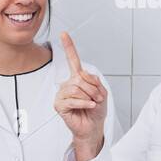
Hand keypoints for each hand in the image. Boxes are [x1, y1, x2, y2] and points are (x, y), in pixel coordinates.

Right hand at [53, 31, 106, 160]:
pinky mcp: (59, 104)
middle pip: (80, 78)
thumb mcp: (101, 91)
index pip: (72, 60)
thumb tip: (81, 77)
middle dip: (93, 88)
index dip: (68, 47)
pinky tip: (88, 106)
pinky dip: (84, 103)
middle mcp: (68, 84)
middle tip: (97, 98)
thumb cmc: (96, 109)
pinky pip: (73, 100)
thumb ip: (93, 80)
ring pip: (76, 88)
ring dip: (89, 96)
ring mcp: (62, 94)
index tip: (64, 34)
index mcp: (78, 78)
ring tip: (92, 103)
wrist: (93, 126)